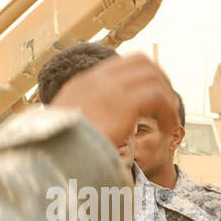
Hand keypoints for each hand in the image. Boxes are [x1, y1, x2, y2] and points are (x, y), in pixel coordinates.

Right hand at [51, 53, 177, 153]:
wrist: (51, 158)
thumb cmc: (59, 152)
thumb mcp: (67, 129)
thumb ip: (84, 120)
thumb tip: (94, 128)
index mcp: (82, 84)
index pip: (120, 64)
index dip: (142, 75)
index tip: (151, 96)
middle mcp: (96, 80)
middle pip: (142, 62)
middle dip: (161, 80)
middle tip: (167, 105)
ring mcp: (109, 89)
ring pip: (154, 78)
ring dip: (167, 99)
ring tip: (169, 121)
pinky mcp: (122, 104)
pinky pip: (158, 97)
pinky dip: (169, 113)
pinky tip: (168, 130)